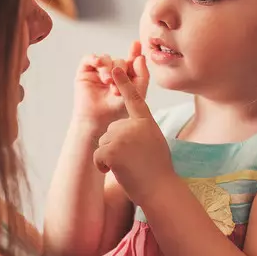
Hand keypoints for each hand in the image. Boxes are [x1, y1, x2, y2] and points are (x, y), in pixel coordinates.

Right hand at [72, 41, 148, 129]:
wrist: (99, 121)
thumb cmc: (118, 111)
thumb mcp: (137, 94)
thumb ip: (142, 76)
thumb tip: (140, 57)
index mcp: (126, 77)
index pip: (131, 61)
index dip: (134, 52)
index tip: (137, 44)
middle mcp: (112, 73)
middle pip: (119, 61)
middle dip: (121, 71)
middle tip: (117, 89)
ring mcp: (98, 72)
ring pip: (106, 59)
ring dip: (108, 68)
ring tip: (108, 82)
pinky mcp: (85, 73)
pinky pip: (89, 58)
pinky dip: (94, 58)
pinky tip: (97, 63)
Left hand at [93, 66, 174, 205]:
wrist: (158, 189)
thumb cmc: (157, 170)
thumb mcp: (153, 141)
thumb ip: (140, 130)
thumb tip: (126, 128)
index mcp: (145, 121)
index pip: (134, 98)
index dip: (124, 82)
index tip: (116, 67)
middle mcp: (134, 124)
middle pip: (111, 129)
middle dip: (114, 146)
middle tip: (132, 161)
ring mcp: (122, 136)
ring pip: (103, 142)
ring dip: (109, 157)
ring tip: (127, 167)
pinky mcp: (111, 149)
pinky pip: (98, 155)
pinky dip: (102, 166)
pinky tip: (117, 171)